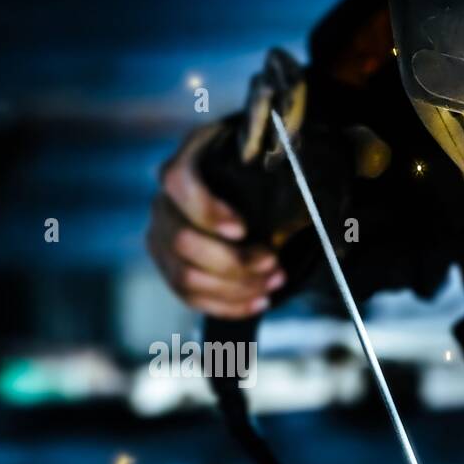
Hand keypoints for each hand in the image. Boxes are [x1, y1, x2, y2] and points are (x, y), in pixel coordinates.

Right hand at [146, 124, 284, 319]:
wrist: (244, 189)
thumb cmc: (257, 171)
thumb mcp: (265, 157)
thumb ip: (275, 166)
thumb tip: (301, 194)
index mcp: (185, 162)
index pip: (178, 182)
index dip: (207, 211)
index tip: (242, 230)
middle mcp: (164, 202)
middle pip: (183, 241)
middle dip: (233, 261)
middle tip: (273, 263)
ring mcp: (161, 239)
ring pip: (185, 277)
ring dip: (235, 288)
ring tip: (273, 283)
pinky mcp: (170, 268)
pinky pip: (191, 298)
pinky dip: (228, 306)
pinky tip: (260, 302)